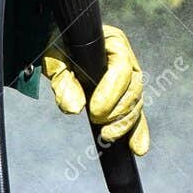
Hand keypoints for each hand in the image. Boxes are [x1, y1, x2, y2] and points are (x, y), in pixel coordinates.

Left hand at [40, 27, 149, 155]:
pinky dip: (137, 131)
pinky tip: (137, 149)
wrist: (59, 44)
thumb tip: (73, 108)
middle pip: (134, 89)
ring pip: (136, 103)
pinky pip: (136, 113)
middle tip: (97, 122)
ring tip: (107, 135)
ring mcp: (129, 78)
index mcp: (113, 43)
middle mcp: (127, 60)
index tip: (94, 112)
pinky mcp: (126, 96)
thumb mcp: (54, 59)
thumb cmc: (58, 46)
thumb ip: (62, 81)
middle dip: (118, 111)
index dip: (111, 93)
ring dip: (125, 123)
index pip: (121, 69)